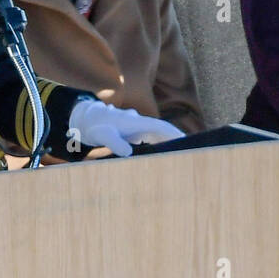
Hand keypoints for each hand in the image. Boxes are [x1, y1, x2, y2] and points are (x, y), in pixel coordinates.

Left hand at [68, 98, 184, 158]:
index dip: (172, 133)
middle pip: (162, 130)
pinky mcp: (136, 133)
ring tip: (179, 156)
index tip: (185, 140)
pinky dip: (158, 146)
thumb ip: (115, 143)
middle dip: (175, 139)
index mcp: (136, 122)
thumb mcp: (103, 136)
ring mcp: (139, 127)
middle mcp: (140, 123)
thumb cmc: (97, 127)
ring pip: (158, 135)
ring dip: (167, 144)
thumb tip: (129, 153)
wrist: (89, 120)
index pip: (159, 126)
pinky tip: (162, 157)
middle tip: (189, 151)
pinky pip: (151, 139)